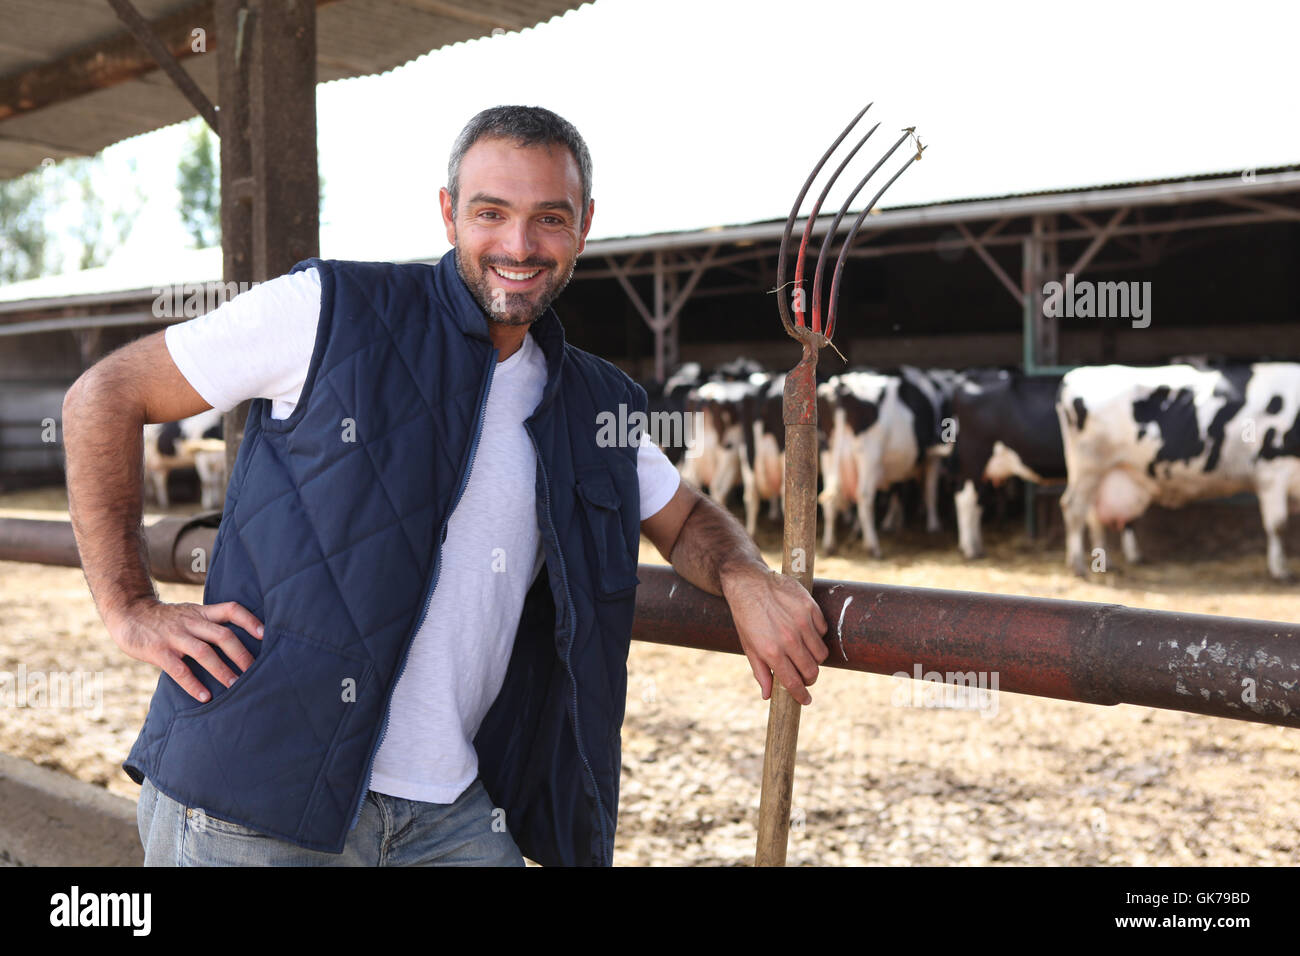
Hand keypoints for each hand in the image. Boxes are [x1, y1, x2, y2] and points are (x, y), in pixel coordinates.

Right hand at [106, 599, 264, 702]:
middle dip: (241, 654)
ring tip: (235, 687)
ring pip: (204, 652)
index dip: (250, 620)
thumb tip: (238, 643)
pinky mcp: (158, 651)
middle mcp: (191, 622)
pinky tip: (204, 697)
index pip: (231, 609)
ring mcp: (175, 636)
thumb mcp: (189, 613)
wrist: (128, 613)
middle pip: (223, 635)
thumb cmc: (165, 619)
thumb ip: (209, 624)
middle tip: (255, 671)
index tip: (265, 634)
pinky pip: (179, 669)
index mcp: (201, 613)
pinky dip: (193, 684)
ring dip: (222, 670)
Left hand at [721, 564, 828, 704]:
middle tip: (805, 675)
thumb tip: (767, 696)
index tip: (806, 700)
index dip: (801, 695)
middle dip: (810, 678)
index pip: (793, 682)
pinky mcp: (810, 608)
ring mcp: (802, 623)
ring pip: (821, 653)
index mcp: (771, 651)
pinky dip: (817, 635)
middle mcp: (788, 639)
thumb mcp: (748, 646)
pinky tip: (805, 630)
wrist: (749, 583)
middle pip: (812, 670)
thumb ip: (760, 672)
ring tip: (804, 652)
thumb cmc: (746, 616)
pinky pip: (823, 631)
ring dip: (815, 657)